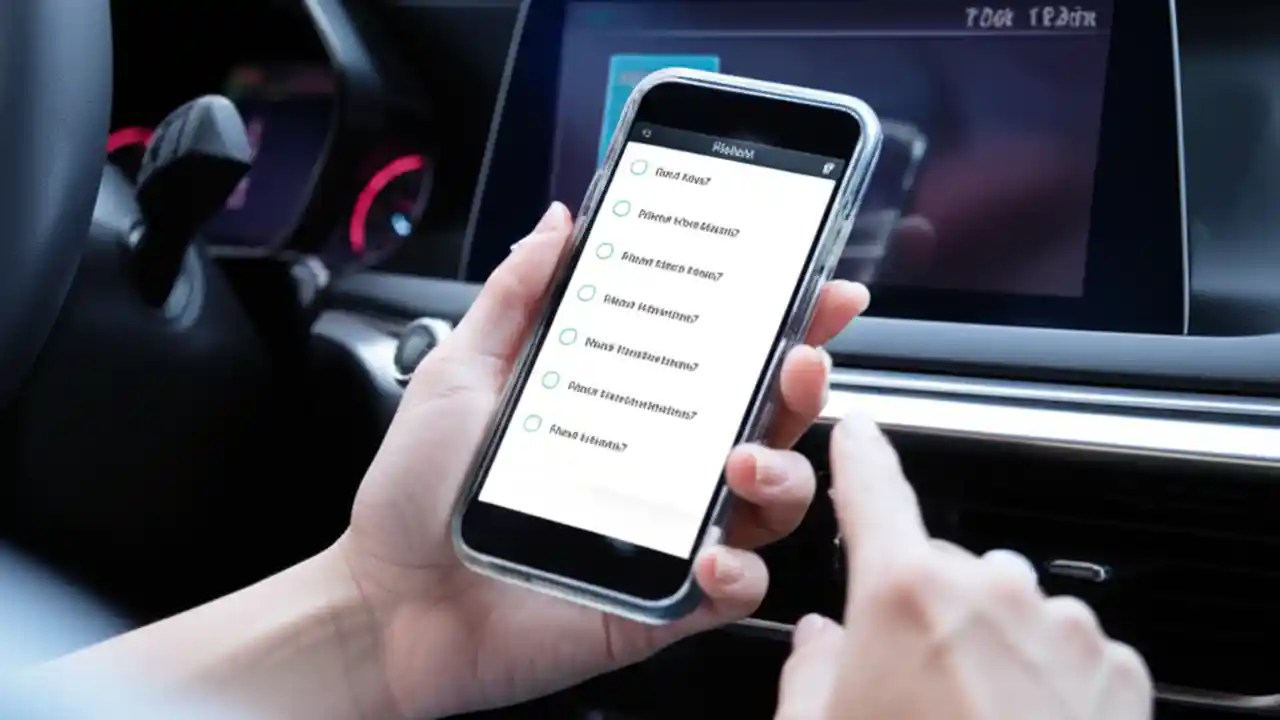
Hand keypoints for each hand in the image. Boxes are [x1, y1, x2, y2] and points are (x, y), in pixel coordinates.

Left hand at [336, 202, 870, 718]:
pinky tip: (712, 555)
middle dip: (803, 385)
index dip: (780, 321)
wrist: (384, 601)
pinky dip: (740, 574)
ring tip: (744, 458)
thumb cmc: (417, 492)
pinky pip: (732, 591)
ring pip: (771, 503)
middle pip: (768, 421)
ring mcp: (666, 536)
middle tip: (799, 359)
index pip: (723, 357)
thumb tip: (561, 221)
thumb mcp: (461, 372)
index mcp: (628, 406)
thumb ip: (518, 294)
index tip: (816, 287)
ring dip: (783, 474)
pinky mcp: (660, 603)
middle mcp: (660, 468)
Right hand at [774, 415, 1153, 719]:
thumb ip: (808, 672)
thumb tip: (818, 644)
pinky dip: (1042, 678)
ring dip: (986, 646)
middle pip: (940, 568)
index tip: (857, 433)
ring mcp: (1062, 629)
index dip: (858, 455)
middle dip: (923, 612)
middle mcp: (991, 591)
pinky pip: (1066, 649)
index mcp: (904, 593)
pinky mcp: (1116, 671)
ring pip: (1007, 608)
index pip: (873, 487)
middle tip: (905, 689)